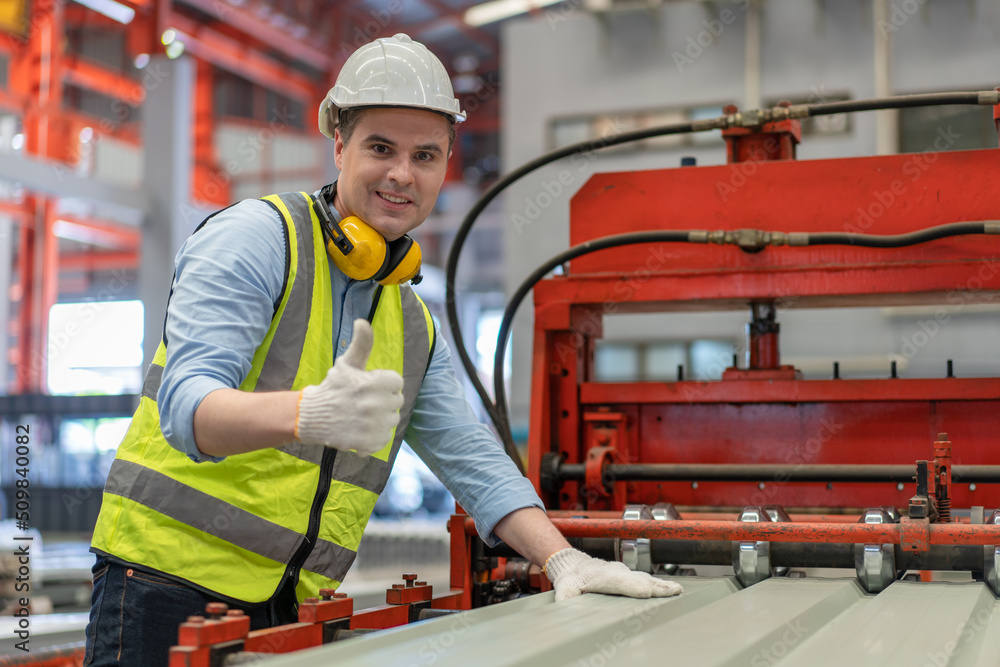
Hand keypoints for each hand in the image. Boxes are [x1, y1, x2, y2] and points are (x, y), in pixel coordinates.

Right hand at [294, 319, 403, 455]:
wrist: (311, 416)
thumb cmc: (333, 387)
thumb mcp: (347, 363)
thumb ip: (361, 343)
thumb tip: (363, 321)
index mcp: (373, 383)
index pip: (397, 382)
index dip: (384, 384)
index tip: (369, 386)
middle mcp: (375, 404)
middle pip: (396, 402)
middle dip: (383, 400)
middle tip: (363, 402)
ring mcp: (372, 425)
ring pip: (392, 420)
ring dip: (380, 418)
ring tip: (361, 415)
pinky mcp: (369, 442)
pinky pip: (385, 438)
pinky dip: (375, 436)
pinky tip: (361, 429)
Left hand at [545, 548, 682, 601]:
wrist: (572, 564)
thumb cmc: (569, 579)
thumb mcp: (564, 590)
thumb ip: (566, 599)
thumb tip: (565, 607)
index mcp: (600, 576)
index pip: (621, 582)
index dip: (634, 587)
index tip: (648, 592)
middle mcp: (615, 571)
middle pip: (638, 579)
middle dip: (656, 586)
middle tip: (675, 592)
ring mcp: (623, 571)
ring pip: (645, 578)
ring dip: (662, 585)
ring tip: (678, 590)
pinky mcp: (628, 574)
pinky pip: (645, 579)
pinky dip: (660, 584)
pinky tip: (671, 589)